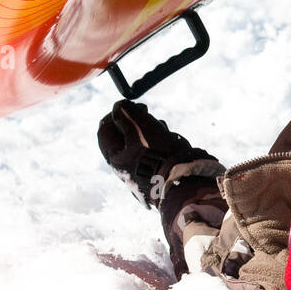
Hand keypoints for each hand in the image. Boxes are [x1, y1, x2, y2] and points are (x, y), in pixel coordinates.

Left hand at [97, 100, 213, 207]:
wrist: (186, 184)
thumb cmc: (160, 156)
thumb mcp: (142, 128)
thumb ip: (128, 114)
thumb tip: (118, 106)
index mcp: (116, 159)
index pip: (104, 130)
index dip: (115, 113)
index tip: (130, 105)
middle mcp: (125, 170)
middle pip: (123, 137)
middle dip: (135, 121)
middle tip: (147, 112)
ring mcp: (142, 176)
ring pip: (140, 145)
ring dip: (149, 132)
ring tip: (161, 127)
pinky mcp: (158, 177)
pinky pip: (153, 156)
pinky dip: (159, 145)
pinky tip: (169, 140)